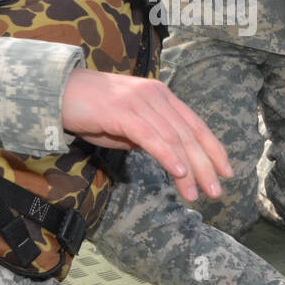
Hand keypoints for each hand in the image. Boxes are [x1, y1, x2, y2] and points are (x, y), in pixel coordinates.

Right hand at [60, 67, 231, 201]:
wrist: (57, 91)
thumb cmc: (90, 110)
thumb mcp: (126, 125)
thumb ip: (149, 137)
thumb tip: (170, 156)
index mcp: (160, 95)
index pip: (195, 123)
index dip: (213, 148)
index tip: (227, 171)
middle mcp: (155, 95)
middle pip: (188, 133)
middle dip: (206, 165)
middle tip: (216, 192)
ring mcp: (139, 102)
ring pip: (174, 138)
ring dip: (189, 168)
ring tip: (197, 193)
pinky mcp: (122, 112)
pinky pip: (151, 137)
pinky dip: (167, 155)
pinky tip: (178, 172)